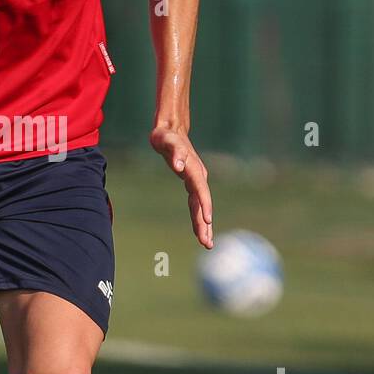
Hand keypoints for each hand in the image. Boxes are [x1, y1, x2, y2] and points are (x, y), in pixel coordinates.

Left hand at [150, 124, 212, 248]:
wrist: (171, 130)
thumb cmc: (166, 136)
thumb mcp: (165, 141)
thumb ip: (174, 152)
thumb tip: (179, 165)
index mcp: (193, 168)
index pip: (200, 190)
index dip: (204, 205)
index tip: (208, 220)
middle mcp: (198, 176)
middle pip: (204, 203)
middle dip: (206, 223)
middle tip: (207, 243)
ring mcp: (196, 181)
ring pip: (201, 206)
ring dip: (204, 224)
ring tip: (207, 243)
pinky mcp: (192, 184)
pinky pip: (196, 204)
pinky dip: (198, 217)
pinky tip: (200, 230)